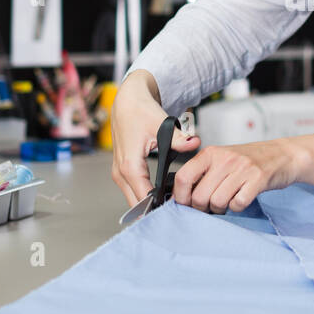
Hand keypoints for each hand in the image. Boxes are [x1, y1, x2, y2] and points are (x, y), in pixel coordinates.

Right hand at [110, 71, 200, 210]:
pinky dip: (145, 196)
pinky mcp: (121, 172)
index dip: (161, 205)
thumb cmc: (140, 112)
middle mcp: (120, 173)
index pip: (144, 197)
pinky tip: (162, 195)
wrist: (127, 103)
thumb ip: (179, 139)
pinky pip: (133, 191)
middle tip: (178, 210)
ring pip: (133, 200)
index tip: (178, 209)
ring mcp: (118, 174)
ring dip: (150, 204)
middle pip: (137, 204)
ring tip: (173, 204)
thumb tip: (195, 143)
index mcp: (129, 165)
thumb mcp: (162, 124)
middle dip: (156, 208)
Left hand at [172, 139, 303, 214]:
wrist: (283, 155)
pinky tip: (241, 198)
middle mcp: (225, 159)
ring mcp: (242, 169)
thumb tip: (182, 197)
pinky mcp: (258, 180)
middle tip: (210, 205)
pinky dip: (238, 207)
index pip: (183, 177)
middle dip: (202, 208)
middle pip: (199, 196)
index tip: (184, 203)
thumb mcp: (222, 159)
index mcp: (211, 153)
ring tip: (228, 201)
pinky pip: (238, 204)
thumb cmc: (250, 160)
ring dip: (220, 209)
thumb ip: (203, 174)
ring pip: (217, 202)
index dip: (180, 196)